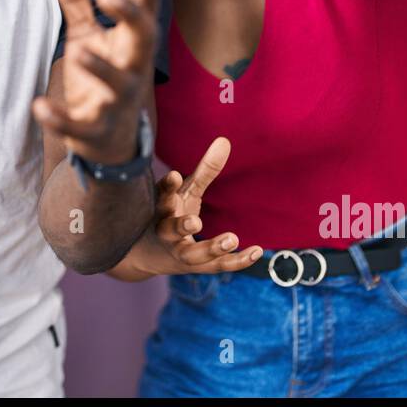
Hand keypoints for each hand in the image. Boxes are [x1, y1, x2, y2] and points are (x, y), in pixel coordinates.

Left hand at [31, 0, 158, 164]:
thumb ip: (75, 0)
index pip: (146, 3)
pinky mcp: (97, 129)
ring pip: (118, 84)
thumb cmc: (101, 76)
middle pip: (145, 37)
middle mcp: (133, 67)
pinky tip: (38, 107)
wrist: (110, 140)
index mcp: (133, 40)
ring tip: (79, 52)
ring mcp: (118, 100)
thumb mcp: (87, 35)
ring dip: (101, 68)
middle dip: (131, 16)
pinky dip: (60, 119)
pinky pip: (81, 125)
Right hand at [136, 138, 262, 275]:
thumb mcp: (186, 192)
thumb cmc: (172, 215)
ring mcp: (181, 253)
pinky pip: (219, 266)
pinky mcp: (199, 266)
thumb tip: (225, 140)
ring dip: (211, 248)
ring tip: (232, 239)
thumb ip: (205, 170)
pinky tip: (257, 251)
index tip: (175, 175)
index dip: (167, 187)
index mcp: (162, 210)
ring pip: (193, 254)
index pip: (162, 197)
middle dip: (182, 226)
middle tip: (195, 222)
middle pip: (171, 230)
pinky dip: (238, 261)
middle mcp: (167, 233)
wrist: (150, 256)